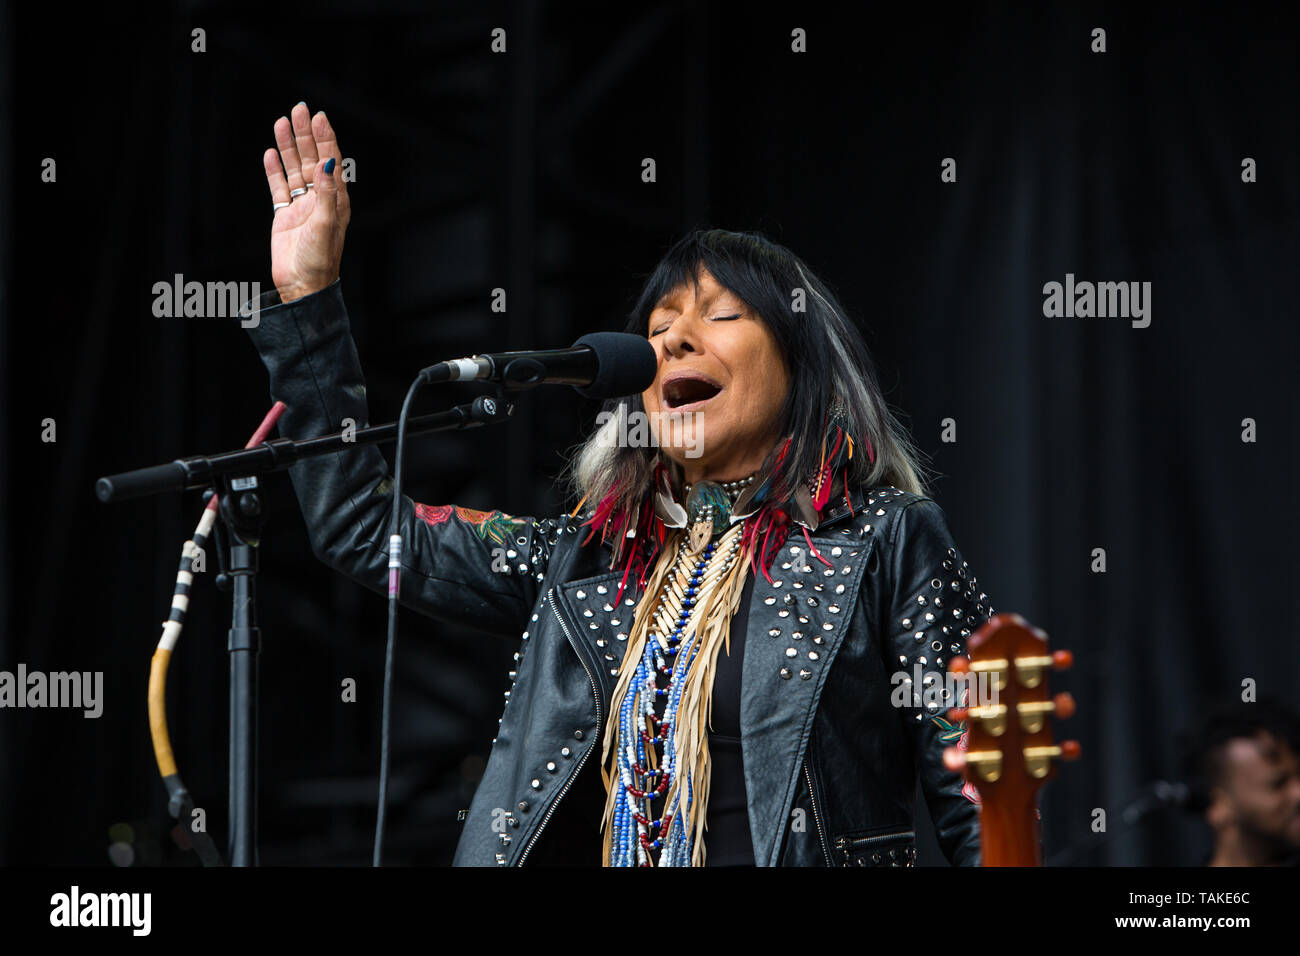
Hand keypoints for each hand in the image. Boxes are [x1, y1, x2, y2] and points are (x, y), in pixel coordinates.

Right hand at [263, 102, 350, 302]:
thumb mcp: (326, 225)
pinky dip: (274, 171)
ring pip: (294, 170)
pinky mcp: (285, 216)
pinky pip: (279, 188)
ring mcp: (302, 207)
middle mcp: (321, 200)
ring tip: (281, 123)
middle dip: (306, 135)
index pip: (332, 163)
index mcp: (337, 201)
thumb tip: (328, 164)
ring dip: (288, 147)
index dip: (325, 139)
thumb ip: (327, 193)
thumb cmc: (319, 260)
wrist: (301, 285)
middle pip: (312, 160)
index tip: (319, 117)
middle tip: (299, 110)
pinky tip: (270, 154)